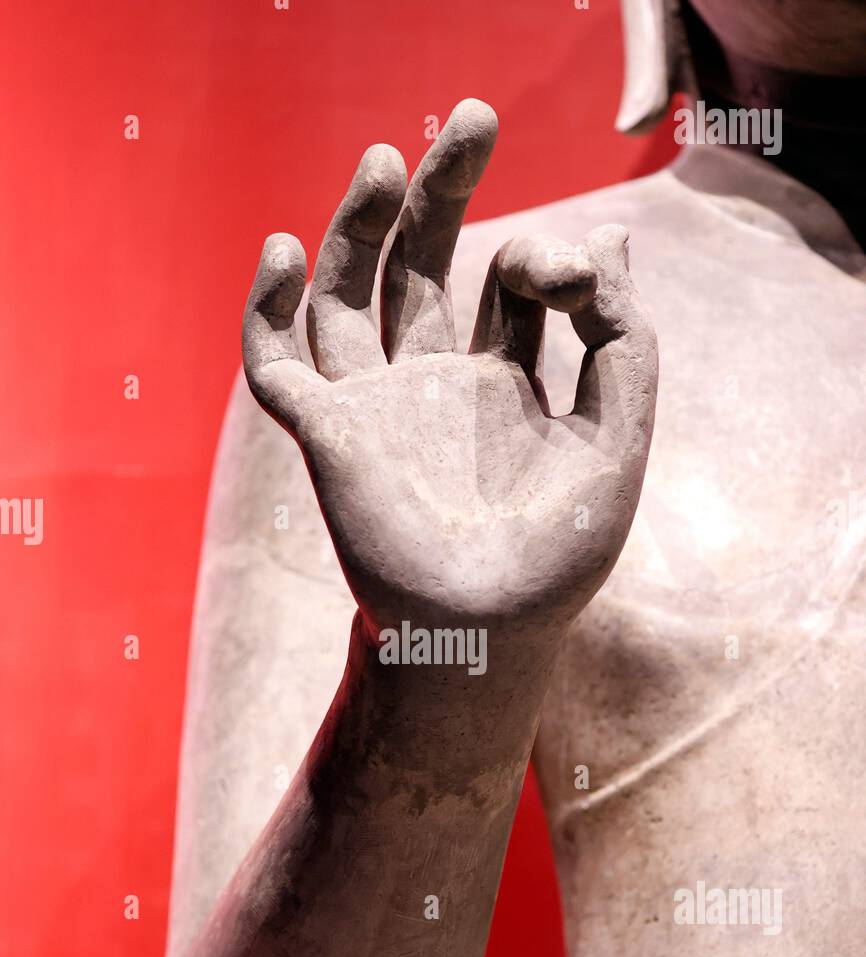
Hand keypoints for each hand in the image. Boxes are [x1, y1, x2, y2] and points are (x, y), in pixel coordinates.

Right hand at [242, 99, 657, 641]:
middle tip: (472, 116)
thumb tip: (610, 237)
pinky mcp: (324, 433)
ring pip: (348, 297)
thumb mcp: (614, 440)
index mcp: (502, 385)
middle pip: (423, 265)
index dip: (542, 255)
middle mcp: (433, 386)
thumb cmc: (557, 557)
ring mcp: (374, 407)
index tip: (570, 273)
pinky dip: (268, 307)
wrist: (487, 637)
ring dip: (360, 226)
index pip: (510, 284)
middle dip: (444, 190)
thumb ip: (622, 344)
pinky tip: (283, 249)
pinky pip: (275, 362)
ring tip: (384, 158)